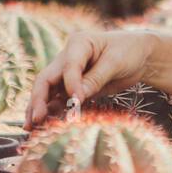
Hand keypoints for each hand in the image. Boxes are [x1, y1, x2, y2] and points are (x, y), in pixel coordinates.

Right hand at [25, 29, 156, 127]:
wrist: (139, 55)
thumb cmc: (129, 52)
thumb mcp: (115, 63)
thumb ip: (95, 79)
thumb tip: (76, 99)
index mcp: (78, 43)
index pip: (68, 66)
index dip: (70, 85)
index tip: (76, 103)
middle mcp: (67, 57)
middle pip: (46, 79)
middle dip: (38, 100)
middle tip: (36, 120)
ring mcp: (67, 73)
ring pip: (47, 92)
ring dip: (39, 109)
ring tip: (32, 128)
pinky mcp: (73, 87)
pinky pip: (58, 100)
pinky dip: (51, 112)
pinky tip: (45, 127)